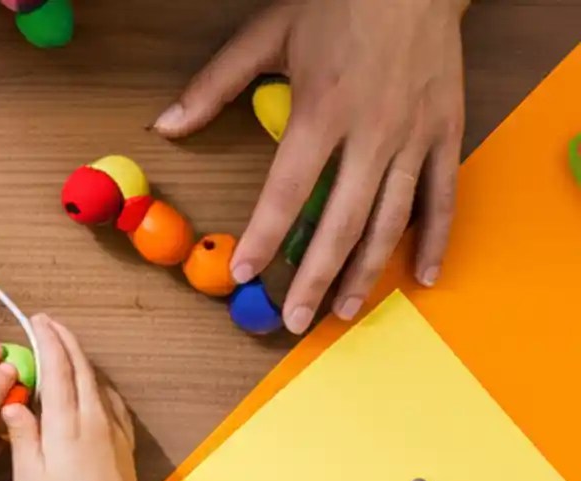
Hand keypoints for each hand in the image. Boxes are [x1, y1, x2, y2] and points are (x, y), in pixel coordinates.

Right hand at [2, 315, 144, 480]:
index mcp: (66, 424)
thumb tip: (13, 401)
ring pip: (95, 379)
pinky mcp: (123, 438)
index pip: (57, 369)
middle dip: (64, 339)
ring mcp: (112, 426)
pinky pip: (109, 398)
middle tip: (46, 323)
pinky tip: (89, 382)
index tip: (36, 321)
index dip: (47, 340)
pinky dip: (95, 380)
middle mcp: (92, 417)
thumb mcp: (30, 476)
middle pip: (80, 366)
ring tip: (62, 346)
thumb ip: (22, 434)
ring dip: (78, 357)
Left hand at [155, 0, 466, 332]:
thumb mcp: (267, 34)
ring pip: (390, 219)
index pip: (288, 190)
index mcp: (322, 111)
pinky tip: (421, 277)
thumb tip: (165, 125)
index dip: (264, 235)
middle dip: (315, 276)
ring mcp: (414, 137)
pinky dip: (435, 240)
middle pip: (340, 221)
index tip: (246, 271)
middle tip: (295, 319)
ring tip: (344, 312)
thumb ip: (213, 85)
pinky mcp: (445, 133)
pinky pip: (442, 198)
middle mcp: (371, 133)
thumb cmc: (338, 1)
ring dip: (366, 271)